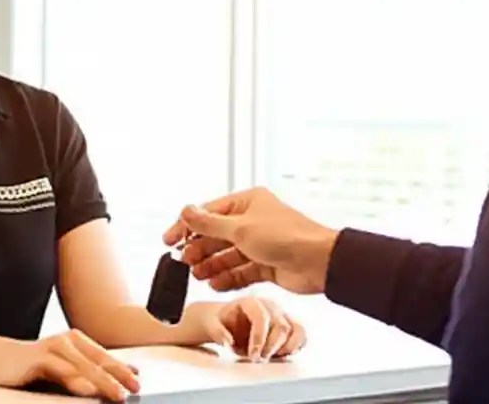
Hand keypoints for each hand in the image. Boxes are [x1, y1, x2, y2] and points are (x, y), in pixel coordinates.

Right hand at [0, 330, 139, 401]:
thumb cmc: (35, 365)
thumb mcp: (65, 367)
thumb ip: (90, 369)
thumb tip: (123, 375)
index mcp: (77, 341)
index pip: (105, 357)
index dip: (123, 369)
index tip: (138, 381)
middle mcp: (68, 341)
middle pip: (98, 362)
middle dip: (118, 377)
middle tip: (134, 389)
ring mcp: (53, 347)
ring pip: (83, 367)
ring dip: (103, 381)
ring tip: (117, 394)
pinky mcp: (38, 358)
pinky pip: (61, 370)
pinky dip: (75, 380)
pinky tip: (87, 389)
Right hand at [163, 187, 339, 294]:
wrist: (319, 262)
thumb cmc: (285, 237)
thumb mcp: (240, 228)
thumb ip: (209, 223)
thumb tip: (184, 210)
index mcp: (247, 203)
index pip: (209, 213)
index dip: (187, 227)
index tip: (169, 241)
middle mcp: (253, 221)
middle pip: (217, 235)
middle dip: (199, 249)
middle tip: (184, 262)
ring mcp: (260, 244)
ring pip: (228, 255)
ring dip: (211, 265)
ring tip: (197, 275)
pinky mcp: (267, 265)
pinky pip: (241, 271)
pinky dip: (228, 278)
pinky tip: (215, 284)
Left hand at [195, 297, 306, 361]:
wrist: (229, 322)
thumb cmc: (222, 322)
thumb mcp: (212, 324)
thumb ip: (216, 331)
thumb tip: (226, 341)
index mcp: (252, 302)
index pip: (261, 317)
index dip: (259, 338)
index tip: (253, 356)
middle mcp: (270, 306)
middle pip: (281, 326)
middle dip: (271, 348)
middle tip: (259, 360)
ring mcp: (282, 314)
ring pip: (296, 330)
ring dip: (286, 348)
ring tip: (271, 357)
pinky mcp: (290, 324)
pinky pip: (302, 334)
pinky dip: (297, 346)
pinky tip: (284, 354)